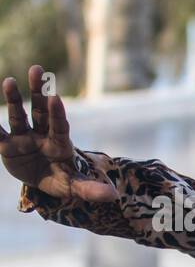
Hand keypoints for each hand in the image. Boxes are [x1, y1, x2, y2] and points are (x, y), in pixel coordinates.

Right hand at [0, 64, 116, 201]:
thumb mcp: (76, 187)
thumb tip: (113, 196)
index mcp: (60, 144)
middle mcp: (42, 136)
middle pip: (40, 111)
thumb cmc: (63, 180)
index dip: (57, 112)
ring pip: (18, 116)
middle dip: (38, 92)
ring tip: (9, 81)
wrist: (45, 182)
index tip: (55, 97)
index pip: (59, 126)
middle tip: (37, 70)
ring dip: (13, 100)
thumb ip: (91, 190)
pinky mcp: (8, 146)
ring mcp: (24, 138)